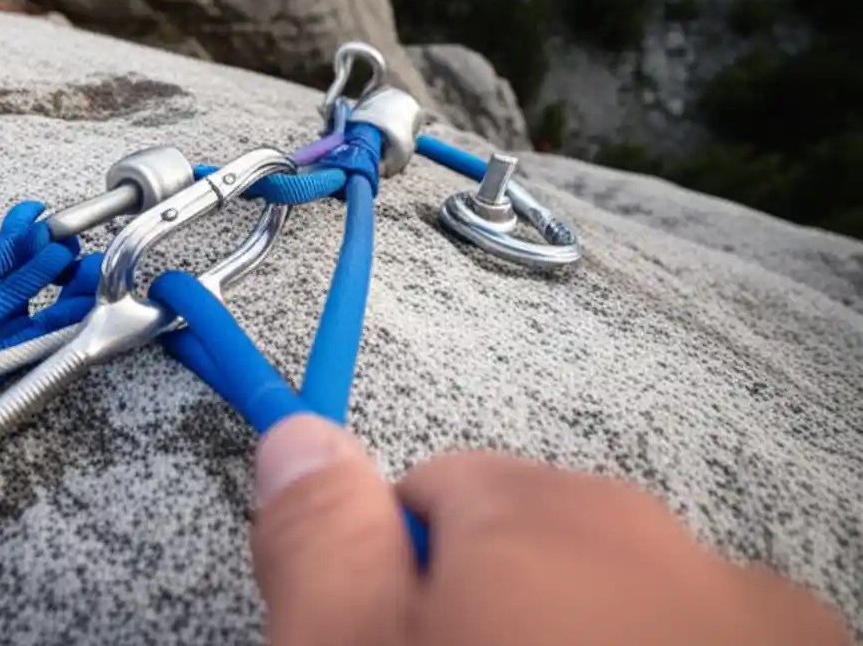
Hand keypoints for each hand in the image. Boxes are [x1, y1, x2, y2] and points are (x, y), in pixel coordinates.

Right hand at [250, 414, 847, 645]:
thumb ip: (318, 541)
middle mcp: (672, 547)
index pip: (435, 484)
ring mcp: (762, 619)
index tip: (385, 638)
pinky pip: (706, 640)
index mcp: (548, 521)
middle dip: (491, 606)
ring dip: (585, 644)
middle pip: (537, 539)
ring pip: (630, 600)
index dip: (394, 569)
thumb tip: (300, 438)